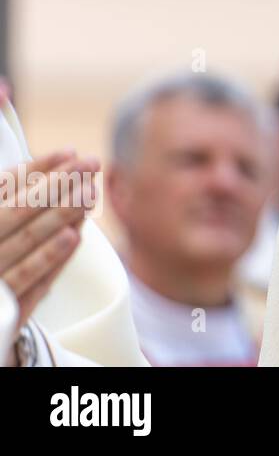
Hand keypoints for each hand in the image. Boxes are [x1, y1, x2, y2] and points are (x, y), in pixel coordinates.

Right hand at [0, 151, 98, 338]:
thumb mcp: (1, 218)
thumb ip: (11, 193)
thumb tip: (57, 162)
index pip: (3, 188)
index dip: (37, 169)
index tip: (69, 151)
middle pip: (17, 212)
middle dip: (56, 185)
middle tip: (89, 164)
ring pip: (26, 242)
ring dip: (60, 216)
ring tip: (89, 194)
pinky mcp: (3, 308)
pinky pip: (29, 279)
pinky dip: (52, 258)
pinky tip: (75, 236)